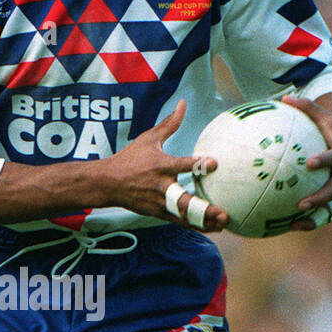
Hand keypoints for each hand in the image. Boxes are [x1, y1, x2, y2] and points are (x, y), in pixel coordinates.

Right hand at [105, 99, 228, 231]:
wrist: (108, 183)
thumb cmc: (129, 159)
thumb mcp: (148, 138)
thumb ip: (169, 124)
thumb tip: (184, 103)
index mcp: (161, 166)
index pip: (182, 165)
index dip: (198, 164)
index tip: (214, 163)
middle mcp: (162, 187)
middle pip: (185, 201)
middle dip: (204, 208)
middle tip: (223, 212)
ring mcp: (160, 203)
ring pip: (184, 215)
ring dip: (204, 220)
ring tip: (223, 223)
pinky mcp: (158, 213)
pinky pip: (180, 222)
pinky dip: (196, 225)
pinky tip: (213, 228)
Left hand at [280, 91, 331, 231]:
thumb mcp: (325, 116)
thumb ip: (307, 108)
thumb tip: (284, 97)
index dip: (325, 160)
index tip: (309, 163)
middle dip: (321, 197)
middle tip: (300, 203)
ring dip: (316, 216)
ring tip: (294, 222)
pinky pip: (328, 213)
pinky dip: (313, 221)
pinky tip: (291, 226)